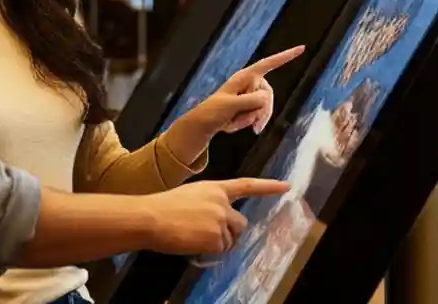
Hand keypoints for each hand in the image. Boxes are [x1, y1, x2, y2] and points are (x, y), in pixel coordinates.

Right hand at [142, 178, 289, 254]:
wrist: (151, 217)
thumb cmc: (162, 207)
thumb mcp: (189, 197)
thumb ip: (207, 205)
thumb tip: (214, 224)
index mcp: (215, 188)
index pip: (247, 185)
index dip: (268, 187)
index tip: (287, 186)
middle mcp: (222, 202)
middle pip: (240, 223)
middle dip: (230, 233)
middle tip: (209, 237)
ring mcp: (221, 219)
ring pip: (229, 240)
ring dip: (216, 243)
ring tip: (193, 238)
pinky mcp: (217, 237)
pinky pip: (219, 250)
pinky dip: (208, 252)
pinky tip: (192, 244)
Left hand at [165, 46, 305, 162]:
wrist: (205, 123)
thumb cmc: (213, 111)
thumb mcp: (230, 105)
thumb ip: (249, 101)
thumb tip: (266, 97)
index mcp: (245, 76)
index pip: (268, 63)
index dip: (286, 56)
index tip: (302, 48)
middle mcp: (250, 83)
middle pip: (269, 95)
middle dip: (261, 112)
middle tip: (253, 127)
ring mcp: (250, 95)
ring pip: (266, 107)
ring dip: (253, 119)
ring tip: (235, 123)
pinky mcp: (249, 105)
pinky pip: (260, 114)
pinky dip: (251, 122)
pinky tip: (235, 124)